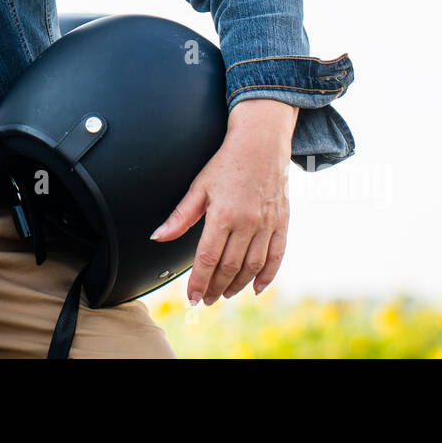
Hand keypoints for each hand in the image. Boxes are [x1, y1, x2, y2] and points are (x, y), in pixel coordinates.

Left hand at [149, 99, 296, 304]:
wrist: (261, 142)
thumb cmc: (227, 163)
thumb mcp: (199, 186)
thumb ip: (180, 216)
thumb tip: (158, 236)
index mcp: (223, 213)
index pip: (208, 257)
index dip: (198, 281)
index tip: (191, 297)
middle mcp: (247, 222)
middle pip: (230, 266)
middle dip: (215, 287)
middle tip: (205, 299)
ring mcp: (267, 223)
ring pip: (253, 265)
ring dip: (238, 285)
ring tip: (225, 294)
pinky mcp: (282, 222)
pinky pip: (277, 255)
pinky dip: (267, 276)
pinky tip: (256, 288)